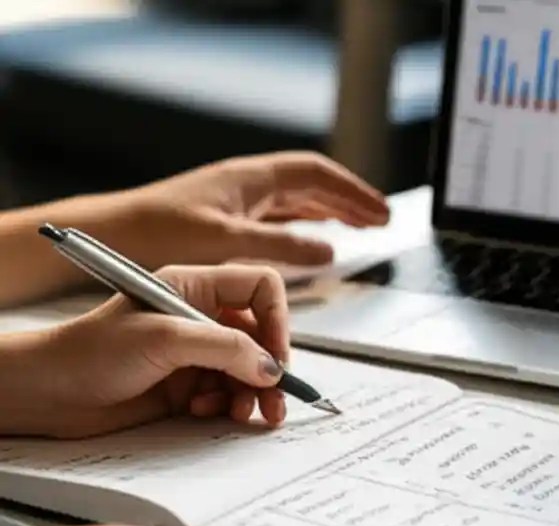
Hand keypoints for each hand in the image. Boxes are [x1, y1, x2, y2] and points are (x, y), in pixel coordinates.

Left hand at [0, 264, 294, 438]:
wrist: (48, 392)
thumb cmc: (90, 352)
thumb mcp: (165, 339)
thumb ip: (227, 348)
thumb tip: (271, 367)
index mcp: (196, 287)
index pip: (261, 289)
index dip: (277, 320)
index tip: (277, 357)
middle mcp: (200, 316)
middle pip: (262, 336)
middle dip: (270, 369)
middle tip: (274, 398)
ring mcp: (195, 352)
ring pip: (249, 370)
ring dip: (251, 394)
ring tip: (243, 413)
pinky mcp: (188, 383)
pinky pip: (228, 394)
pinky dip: (225, 405)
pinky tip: (202, 409)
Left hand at [119, 151, 389, 268]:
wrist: (109, 235)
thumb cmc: (156, 233)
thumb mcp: (227, 242)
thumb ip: (283, 246)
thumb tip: (328, 250)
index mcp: (250, 178)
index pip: (316, 174)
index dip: (353, 192)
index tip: (380, 212)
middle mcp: (247, 185)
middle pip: (312, 185)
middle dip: (350, 201)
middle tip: (381, 220)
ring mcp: (237, 201)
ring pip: (298, 200)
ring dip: (332, 211)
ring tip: (360, 227)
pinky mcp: (226, 220)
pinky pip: (280, 217)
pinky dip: (306, 225)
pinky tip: (315, 239)